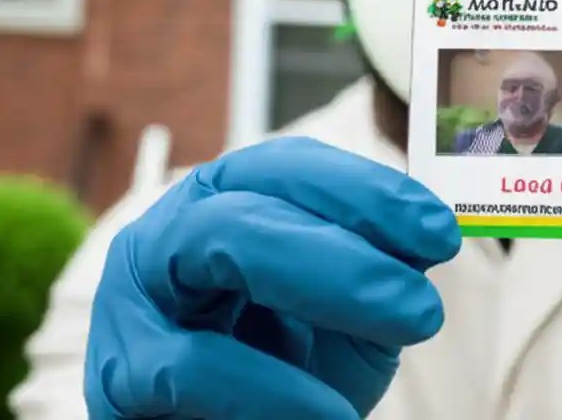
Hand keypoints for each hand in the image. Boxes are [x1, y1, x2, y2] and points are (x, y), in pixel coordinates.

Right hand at [84, 137, 460, 418]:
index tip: (441, 230)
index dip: (368, 190)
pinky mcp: (121, 375)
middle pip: (251, 203)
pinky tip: (331, 413)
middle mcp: (172, 232)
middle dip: (350, 244)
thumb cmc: (286, 370)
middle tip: (425, 301)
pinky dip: (273, 390)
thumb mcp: (346, 314)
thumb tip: (432, 234)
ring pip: (218, 247)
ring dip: (325, 280)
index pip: (289, 166)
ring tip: (409, 325)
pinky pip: (196, 368)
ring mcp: (134, 297)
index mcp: (228, 201)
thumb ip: (381, 267)